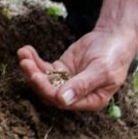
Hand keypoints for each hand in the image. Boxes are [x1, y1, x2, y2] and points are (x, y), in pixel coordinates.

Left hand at [17, 26, 137, 110]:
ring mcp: (66, 82)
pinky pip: (44, 68)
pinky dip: (34, 60)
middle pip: (49, 92)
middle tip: (25, 63)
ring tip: (23, 54)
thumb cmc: (114, 55)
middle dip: (35, 78)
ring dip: (31, 68)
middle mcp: (75, 95)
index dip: (47, 90)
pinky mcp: (61, 70)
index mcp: (89, 101)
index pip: (62, 102)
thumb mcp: (101, 70)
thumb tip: (62, 100)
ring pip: (43, 80)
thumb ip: (82, 85)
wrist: (114, 37)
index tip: (36, 76)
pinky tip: (26, 50)